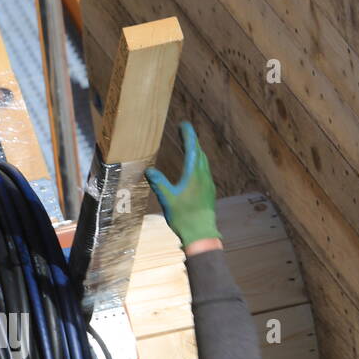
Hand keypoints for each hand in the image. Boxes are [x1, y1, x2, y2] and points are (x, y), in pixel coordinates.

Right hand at [145, 122, 219, 249]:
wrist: (201, 234)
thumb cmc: (184, 216)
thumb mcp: (167, 198)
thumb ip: (158, 182)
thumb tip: (148, 170)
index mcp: (194, 173)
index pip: (192, 148)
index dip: (188, 135)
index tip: (184, 124)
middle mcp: (204, 176)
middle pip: (200, 153)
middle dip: (192, 142)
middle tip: (184, 134)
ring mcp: (209, 184)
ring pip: (204, 163)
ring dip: (197, 153)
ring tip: (189, 149)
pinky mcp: (210, 193)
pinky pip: (205, 173)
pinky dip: (199, 165)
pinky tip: (194, 172)